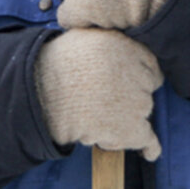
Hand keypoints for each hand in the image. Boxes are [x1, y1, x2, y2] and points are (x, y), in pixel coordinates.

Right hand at [34, 28, 162, 160]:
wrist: (40, 93)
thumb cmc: (55, 65)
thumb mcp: (85, 38)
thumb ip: (109, 41)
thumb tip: (120, 51)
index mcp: (125, 48)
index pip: (149, 64)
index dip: (136, 73)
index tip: (123, 79)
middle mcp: (135, 73)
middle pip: (147, 88)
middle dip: (131, 93)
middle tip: (104, 96)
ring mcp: (136, 103)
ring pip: (143, 112)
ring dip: (129, 115)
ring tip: (101, 115)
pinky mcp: (130, 128)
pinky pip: (148, 139)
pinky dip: (149, 146)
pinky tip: (149, 152)